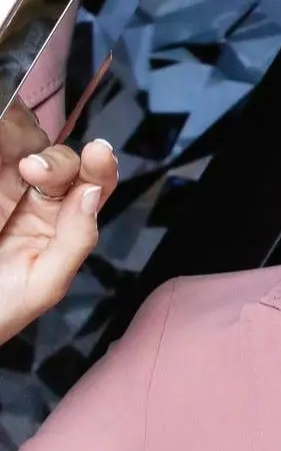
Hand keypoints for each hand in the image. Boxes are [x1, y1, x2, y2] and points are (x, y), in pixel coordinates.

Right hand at [0, 100, 117, 343]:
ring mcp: (5, 192)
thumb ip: (75, 242)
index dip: (101, 167)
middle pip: (61, 165)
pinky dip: (5, 144)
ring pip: (25, 153)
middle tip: (34, 169)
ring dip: (28, 148)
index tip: (98, 152)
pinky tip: (5, 140)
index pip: (92, 187)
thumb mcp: (43, 284)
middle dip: (57, 162)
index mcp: (64, 224)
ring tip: (24, 164)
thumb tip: (91, 194)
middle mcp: (38, 202)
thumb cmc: (0, 310)